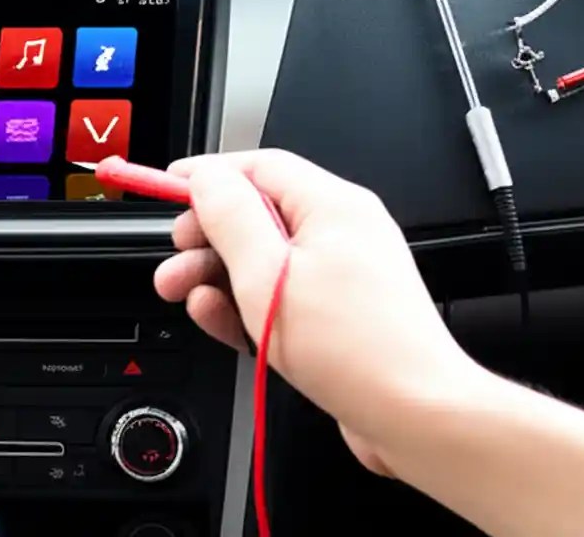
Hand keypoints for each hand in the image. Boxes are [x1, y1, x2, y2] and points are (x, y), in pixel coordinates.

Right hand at [154, 150, 481, 473]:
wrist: (415, 415)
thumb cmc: (354, 350)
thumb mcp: (267, 275)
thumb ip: (230, 218)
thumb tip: (206, 178)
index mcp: (332, 206)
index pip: (258, 167)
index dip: (207, 176)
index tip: (168, 189)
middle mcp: (343, 232)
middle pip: (256, 214)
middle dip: (206, 238)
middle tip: (174, 261)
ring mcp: (344, 273)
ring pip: (264, 258)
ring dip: (219, 276)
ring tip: (188, 298)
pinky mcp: (340, 312)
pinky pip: (281, 293)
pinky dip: (247, 305)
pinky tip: (225, 322)